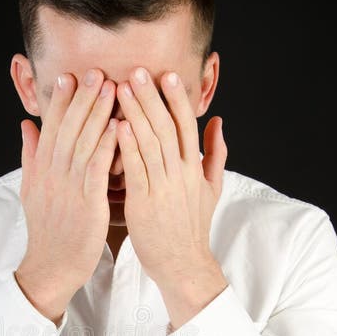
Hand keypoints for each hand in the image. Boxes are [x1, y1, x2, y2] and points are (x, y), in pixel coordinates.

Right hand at [17, 68, 117, 311]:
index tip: (70, 76)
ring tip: (111, 89)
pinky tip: (119, 127)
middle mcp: (52, 176)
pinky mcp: (87, 205)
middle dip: (82, 99)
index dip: (61, 102)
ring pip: (83, 144)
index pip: (51, 129)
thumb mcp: (32, 191)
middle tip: (95, 71)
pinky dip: (107, 147)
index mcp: (41, 171)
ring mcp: (69, 190)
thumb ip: (31, 156)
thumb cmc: (48, 232)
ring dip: (97, 114)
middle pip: (67, 129)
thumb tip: (26, 125)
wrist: (50, 268)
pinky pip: (97, 170)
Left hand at [115, 66, 226, 289]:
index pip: (186, 126)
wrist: (183, 265)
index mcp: (194, 169)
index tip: (166, 75)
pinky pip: (137, 170)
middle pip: (166, 127)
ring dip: (135, 113)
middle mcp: (181, 174)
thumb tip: (219, 122)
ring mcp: (164, 188)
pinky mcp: (145, 204)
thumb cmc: (191, 228)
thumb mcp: (212, 189)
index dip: (176, 99)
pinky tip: (118, 127)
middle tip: (137, 71)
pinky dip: (128, 147)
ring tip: (120, 89)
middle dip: (151, 98)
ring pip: (150, 143)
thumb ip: (216, 154)